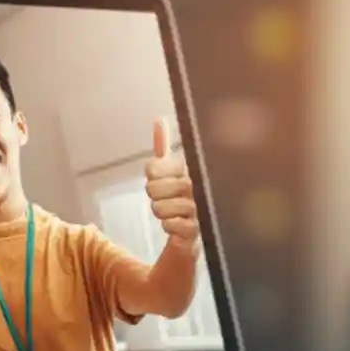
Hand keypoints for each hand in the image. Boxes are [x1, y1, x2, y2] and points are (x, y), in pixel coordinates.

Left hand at [144, 117, 198, 251]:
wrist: (191, 230)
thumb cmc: (179, 198)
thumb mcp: (169, 172)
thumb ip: (163, 148)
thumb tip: (159, 120)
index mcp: (187, 169)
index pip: (153, 167)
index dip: (152, 175)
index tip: (160, 178)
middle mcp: (195, 186)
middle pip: (152, 189)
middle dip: (155, 196)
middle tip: (165, 198)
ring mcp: (196, 208)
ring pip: (159, 208)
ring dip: (161, 213)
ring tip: (172, 212)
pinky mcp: (196, 229)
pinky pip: (170, 224)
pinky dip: (169, 226)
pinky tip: (176, 224)